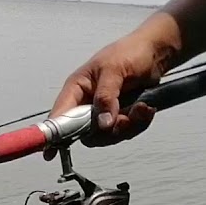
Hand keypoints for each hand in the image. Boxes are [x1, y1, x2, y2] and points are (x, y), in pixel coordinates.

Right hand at [47, 32, 174, 153]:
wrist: (156, 52)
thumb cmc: (130, 52)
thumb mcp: (114, 69)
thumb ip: (106, 96)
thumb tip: (102, 123)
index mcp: (77, 88)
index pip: (60, 115)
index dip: (53, 135)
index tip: (50, 152)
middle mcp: (88, 103)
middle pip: (87, 133)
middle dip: (108, 130)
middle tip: (125, 118)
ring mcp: (104, 111)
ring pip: (108, 135)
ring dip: (128, 125)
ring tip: (141, 107)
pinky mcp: (120, 116)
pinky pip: (126, 131)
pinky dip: (138, 123)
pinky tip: (145, 108)